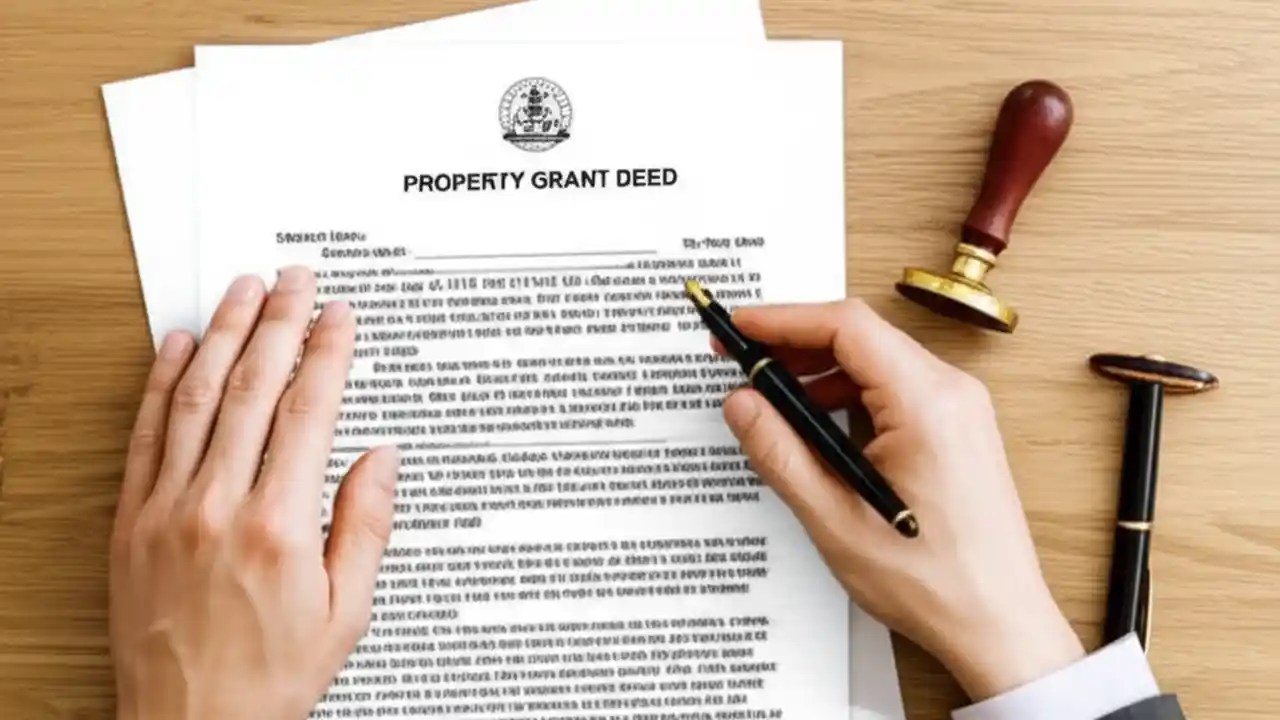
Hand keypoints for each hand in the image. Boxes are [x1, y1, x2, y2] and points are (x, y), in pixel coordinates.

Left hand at [111, 268, 398, 719]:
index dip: (327, 354)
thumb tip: (380, 458)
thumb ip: (365, 526)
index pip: (308, 412)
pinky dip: (162, 382)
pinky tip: (178, 346)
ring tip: (242, 290)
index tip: (339, 317)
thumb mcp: (348, 612)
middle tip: (295, 279)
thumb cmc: (272, 677)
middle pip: (252, 388)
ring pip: (196, 398)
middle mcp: (218, 506)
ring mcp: (167, 509)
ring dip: (222, 334)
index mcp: (280, 527)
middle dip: (278, 322)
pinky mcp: (132, 522)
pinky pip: (147, 435)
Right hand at [718, 299, 1082, 700]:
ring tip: (770, 396)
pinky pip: (893, 389)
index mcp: (927, 405)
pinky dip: (847, 394)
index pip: (847, 326)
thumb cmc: (935, 582)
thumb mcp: (834, 519)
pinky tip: (814, 423)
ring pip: (875, 361)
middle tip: (742, 358)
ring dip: (819, 370)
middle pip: (860, 336)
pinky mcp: (955, 428)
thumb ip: (781, 453)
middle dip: (795, 342)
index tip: (740, 326)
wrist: (998, 624)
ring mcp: (959, 409)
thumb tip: (742, 404)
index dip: (784, 319)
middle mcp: (951, 394)